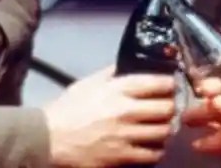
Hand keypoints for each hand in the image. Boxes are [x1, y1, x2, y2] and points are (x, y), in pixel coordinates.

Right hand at [43, 65, 177, 167]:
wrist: (49, 139)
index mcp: (118, 89)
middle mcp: (126, 110)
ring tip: (161, 128)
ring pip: (164, 132)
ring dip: (166, 129)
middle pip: (167, 108)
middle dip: (171, 108)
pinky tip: (151, 146)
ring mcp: (126, 135)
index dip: (170, 84)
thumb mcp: (88, 83)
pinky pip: (153, 154)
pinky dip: (157, 150)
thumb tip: (129, 63)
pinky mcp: (123, 157)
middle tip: (168, 109)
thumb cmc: (68, 109)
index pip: (159, 83)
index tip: (170, 87)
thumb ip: (111, 73)